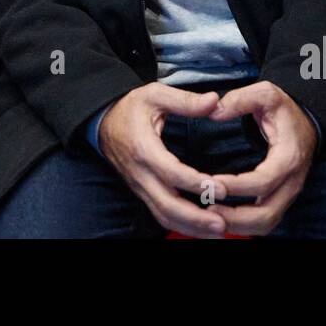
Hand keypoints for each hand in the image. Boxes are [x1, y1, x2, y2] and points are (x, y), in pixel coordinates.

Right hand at [98, 83, 228, 237]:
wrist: (102, 120)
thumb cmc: (130, 107)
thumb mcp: (155, 95)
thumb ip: (186, 101)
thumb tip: (214, 101)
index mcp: (144, 149)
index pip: (171, 173)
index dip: (196, 184)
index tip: (221, 189)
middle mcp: (140, 173)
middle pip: (166, 205)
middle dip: (195, 218)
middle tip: (223, 223)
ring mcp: (140, 186)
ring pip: (163, 215)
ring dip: (190, 227)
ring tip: (218, 231)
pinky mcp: (142, 191)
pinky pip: (161, 214)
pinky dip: (181, 225)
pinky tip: (201, 228)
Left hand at [205, 81, 315, 236]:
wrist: (307, 123)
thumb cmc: (284, 110)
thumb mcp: (266, 93)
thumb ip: (240, 100)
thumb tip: (214, 112)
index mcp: (288, 157)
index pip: (264, 181)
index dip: (237, 186)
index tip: (212, 183)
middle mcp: (292, 182)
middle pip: (267, 214)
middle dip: (236, 217)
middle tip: (207, 208)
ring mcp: (288, 194)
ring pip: (266, 224)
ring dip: (238, 225)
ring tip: (209, 215)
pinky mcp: (281, 199)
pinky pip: (264, 222)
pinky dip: (244, 226)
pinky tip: (221, 217)